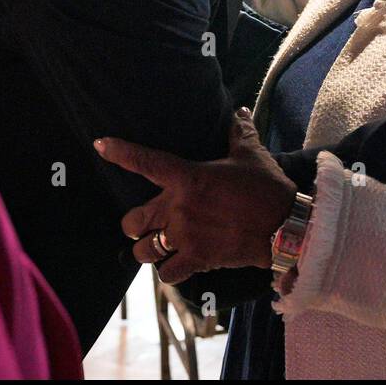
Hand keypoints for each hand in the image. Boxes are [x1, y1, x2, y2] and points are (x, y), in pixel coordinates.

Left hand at [94, 108, 296, 284]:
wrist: (285, 225)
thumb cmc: (267, 187)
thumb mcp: (251, 155)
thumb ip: (239, 132)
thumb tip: (238, 111)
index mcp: (188, 178)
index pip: (146, 162)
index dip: (121, 152)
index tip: (100, 145)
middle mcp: (179, 208)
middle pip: (133, 221)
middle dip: (133, 224)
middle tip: (143, 223)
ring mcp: (185, 236)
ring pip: (144, 250)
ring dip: (147, 249)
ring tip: (155, 247)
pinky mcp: (198, 259)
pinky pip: (168, 273)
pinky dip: (169, 270)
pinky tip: (176, 265)